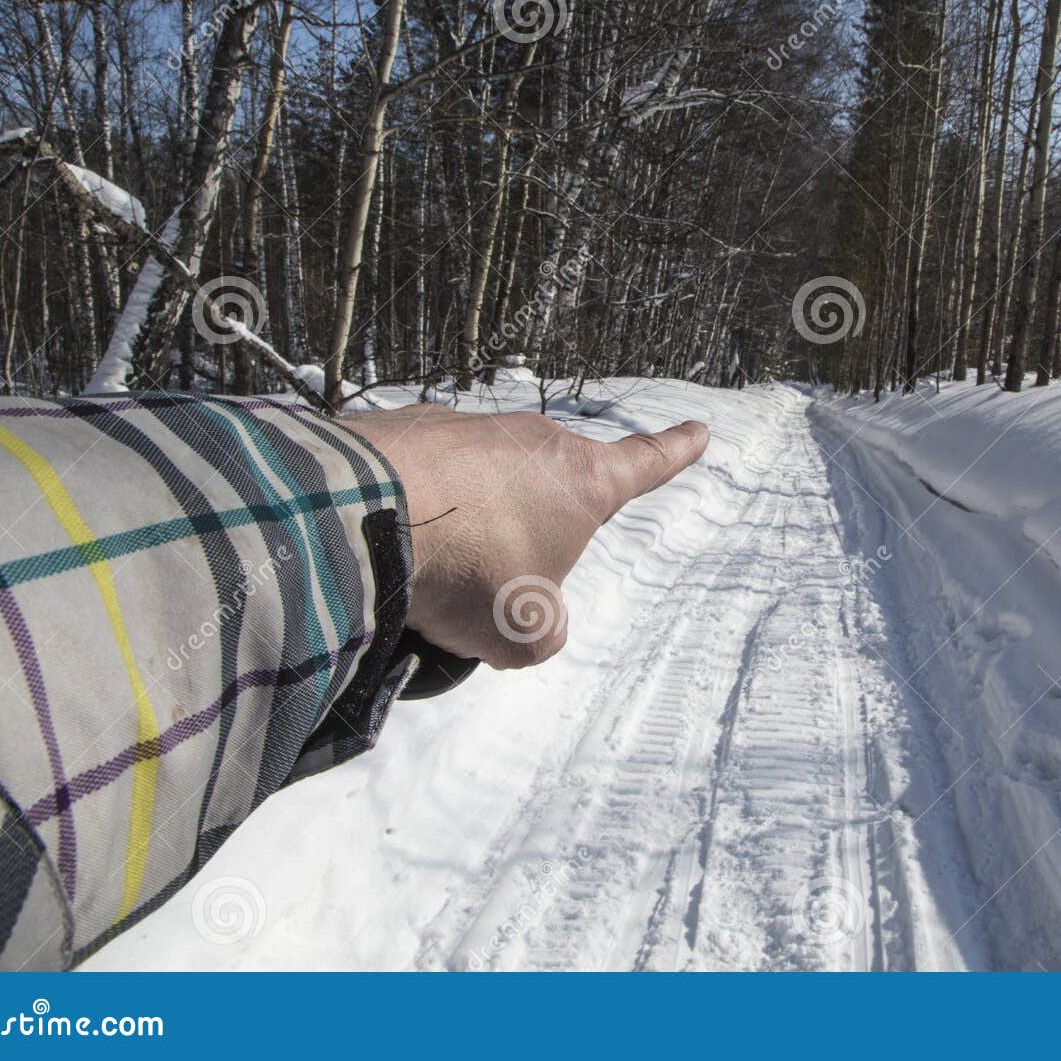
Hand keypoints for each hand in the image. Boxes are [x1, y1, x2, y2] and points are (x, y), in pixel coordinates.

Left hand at [339, 405, 708, 668]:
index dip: (675, 452)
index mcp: (581, 481)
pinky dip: (411, 513)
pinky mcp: (403, 430)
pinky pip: (420, 481)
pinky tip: (383, 547)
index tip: (698, 430)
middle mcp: (530, 440)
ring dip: (462, 526)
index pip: (644, 464)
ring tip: (424, 576)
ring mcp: (465, 427)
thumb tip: (520, 612)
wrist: (362, 517)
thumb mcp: (527, 634)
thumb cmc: (469, 573)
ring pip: (477, 486)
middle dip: (528, 527)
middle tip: (495, 578)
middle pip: (546, 486)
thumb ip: (542, 628)